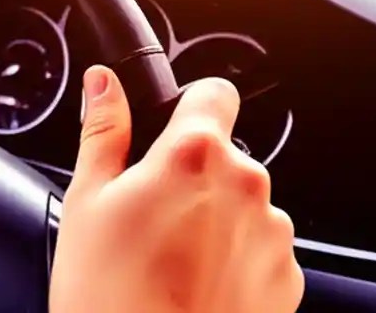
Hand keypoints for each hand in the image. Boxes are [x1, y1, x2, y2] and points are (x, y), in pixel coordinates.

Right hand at [49, 66, 301, 312]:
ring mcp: (273, 235)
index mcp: (195, 155)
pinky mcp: (287, 279)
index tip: (171, 128)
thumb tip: (104, 85)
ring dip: (216, 220)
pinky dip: (234, 261)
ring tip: (169, 263)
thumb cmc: (109, 297)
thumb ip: (103, 132)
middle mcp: (246, 186)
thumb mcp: (87, 203)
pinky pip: (261, 250)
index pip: (214, 92)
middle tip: (150, 218)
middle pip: (225, 156)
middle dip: (193, 176)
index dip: (189, 105)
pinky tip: (194, 288)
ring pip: (243, 205)